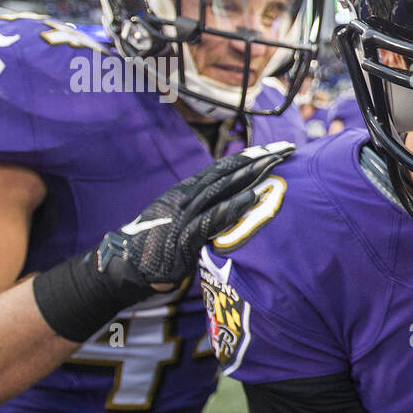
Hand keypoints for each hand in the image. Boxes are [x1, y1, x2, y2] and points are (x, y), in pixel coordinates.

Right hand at [95, 141, 294, 291]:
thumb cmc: (156, 246)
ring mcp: (185, 213)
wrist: (125, 266)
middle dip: (258, 158)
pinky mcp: (184, 235)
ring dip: (251, 174)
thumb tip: (228, 206)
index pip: (224, 168)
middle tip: (286, 146)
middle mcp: (187, 195)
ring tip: (276, 162)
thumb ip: (203, 212)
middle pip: (228, 171)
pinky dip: (233, 207)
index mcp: (188, 191)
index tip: (275, 147)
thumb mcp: (182, 221)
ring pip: (222, 188)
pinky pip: (212, 219)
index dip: (250, 156)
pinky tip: (253, 198)